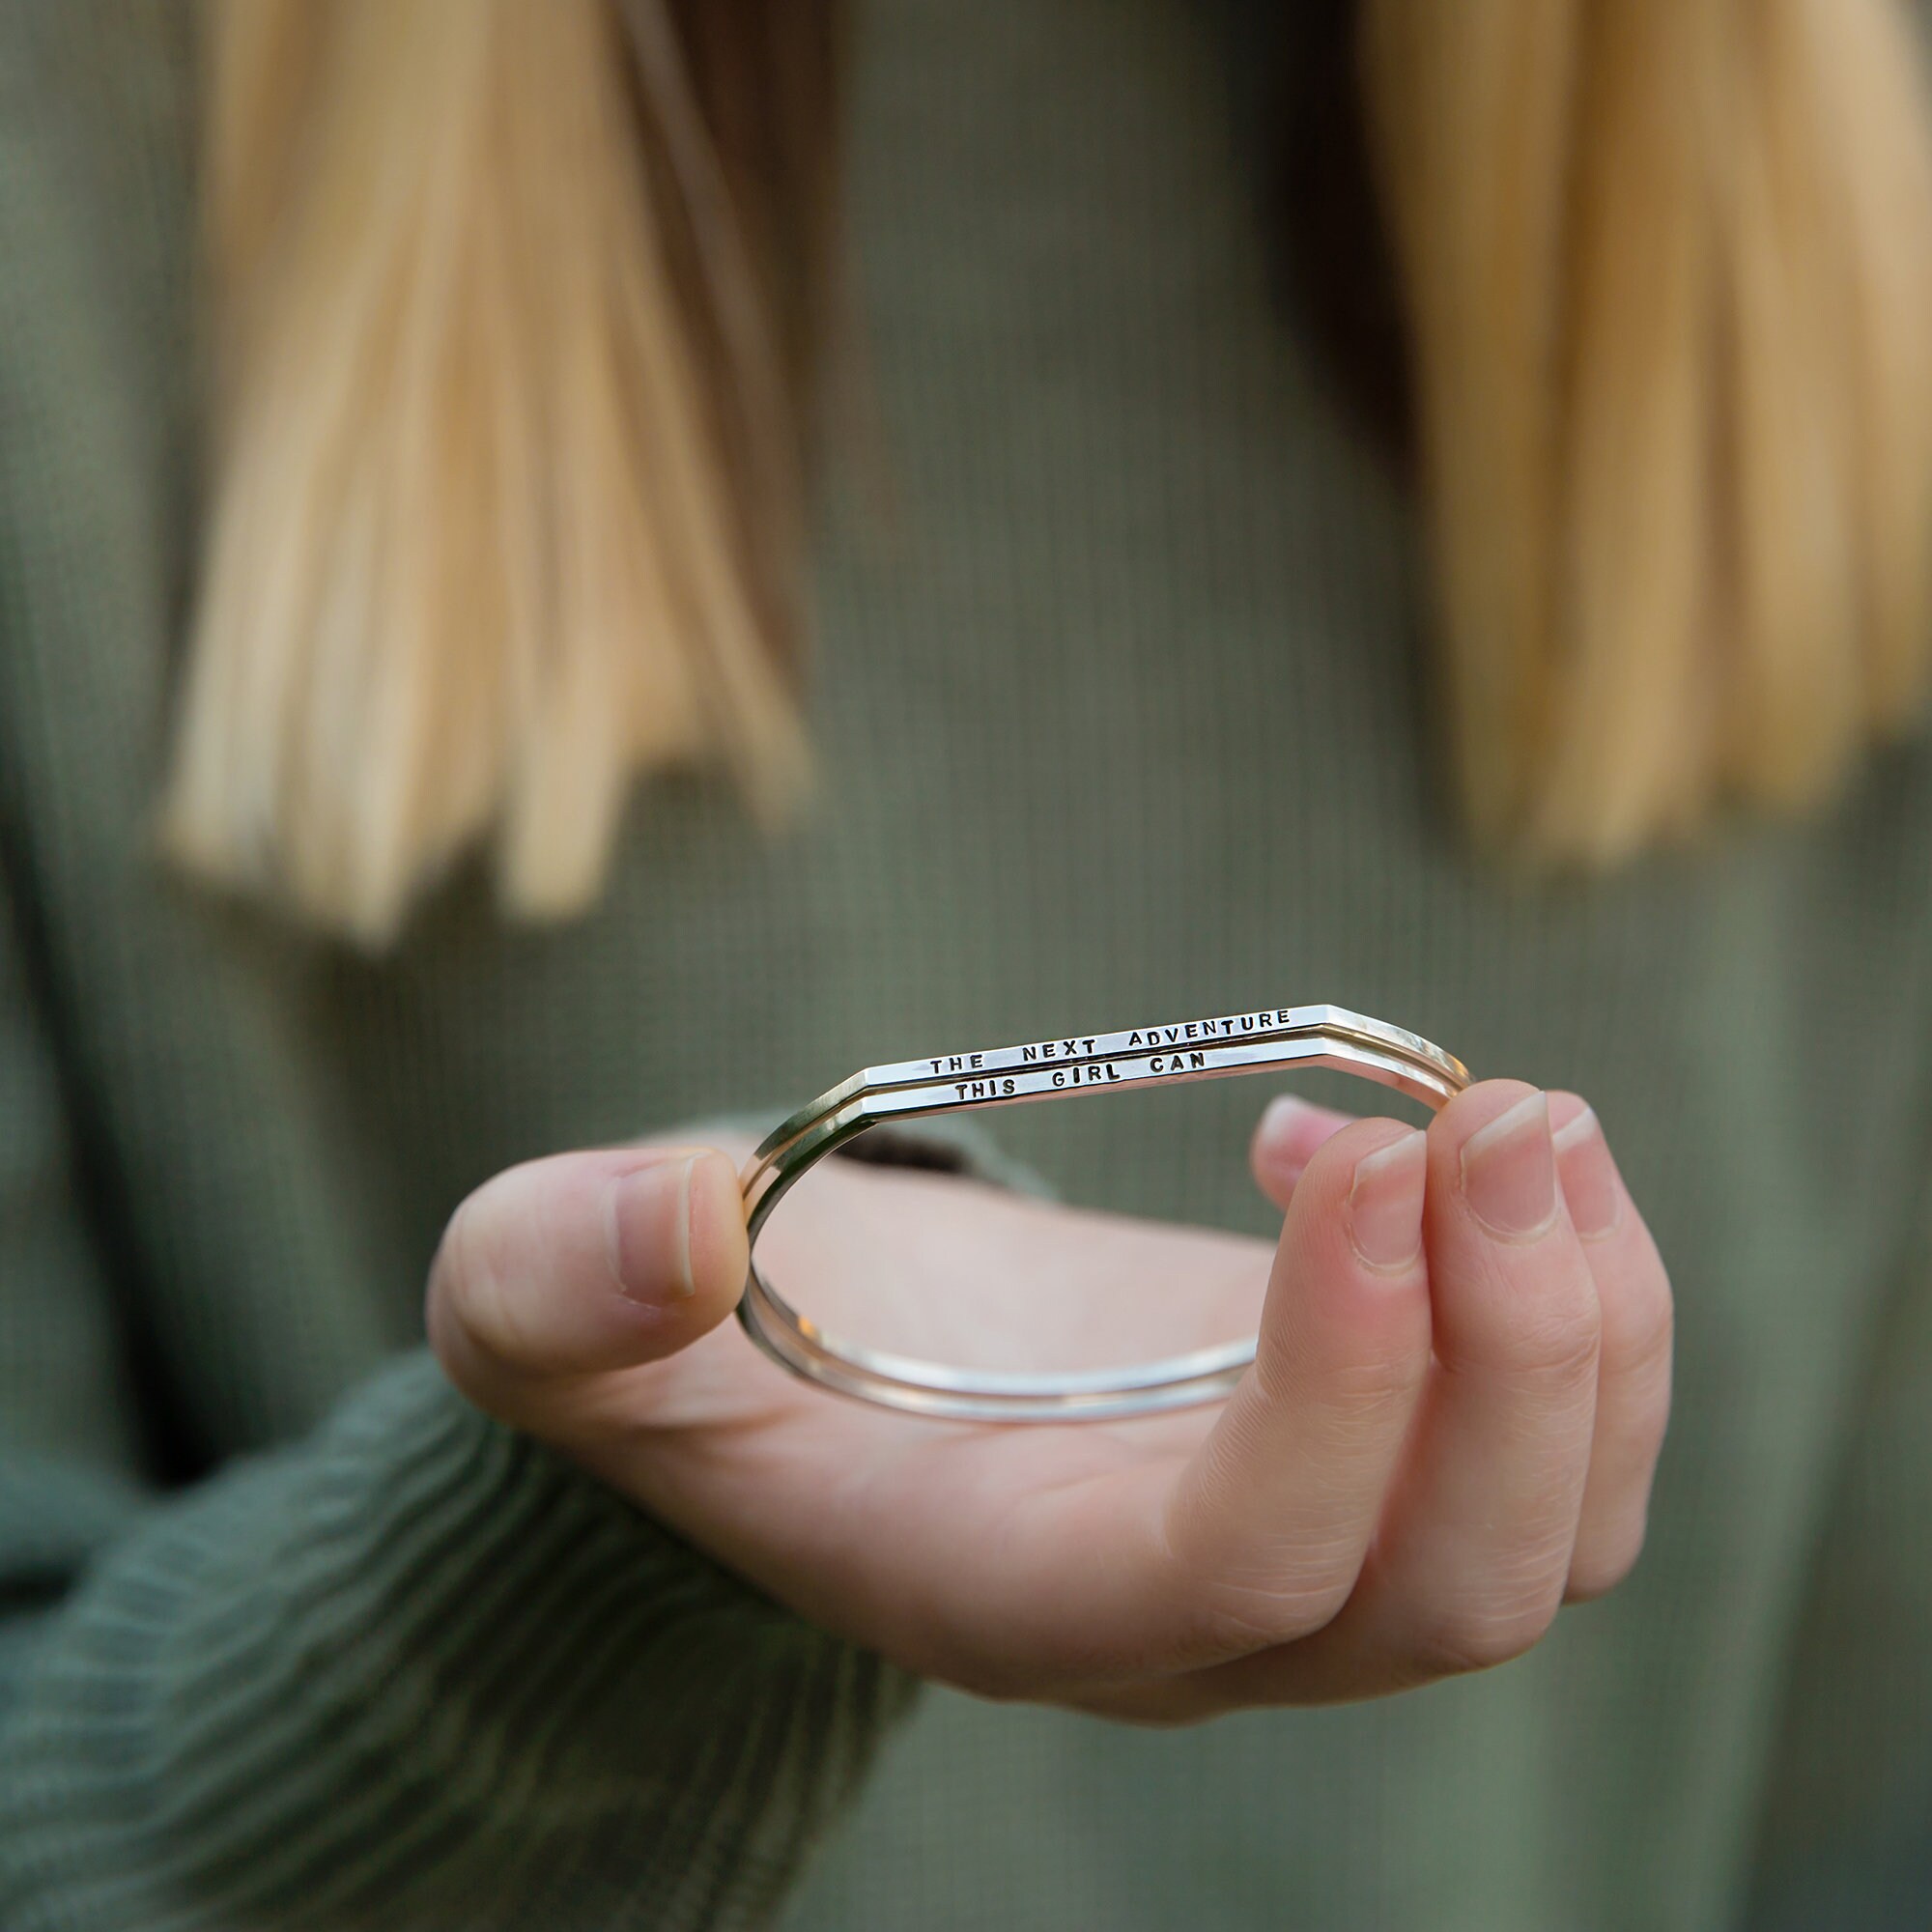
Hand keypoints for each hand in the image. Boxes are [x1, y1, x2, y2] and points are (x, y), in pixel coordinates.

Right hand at [425, 1080, 1671, 1720]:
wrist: (807, 1352)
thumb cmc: (684, 1341)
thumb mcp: (547, 1302)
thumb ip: (568, 1279)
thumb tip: (684, 1223)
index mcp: (1011, 1590)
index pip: (1236, 1568)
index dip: (1335, 1386)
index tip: (1349, 1150)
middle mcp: (1192, 1618)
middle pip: (1457, 1590)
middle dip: (1523, 1352)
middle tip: (1495, 1111)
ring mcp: (1304, 1553)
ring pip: (1553, 1535)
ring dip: (1593, 1322)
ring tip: (1518, 1111)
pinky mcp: (1367, 1454)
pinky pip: (1559, 1446)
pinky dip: (1580, 1299)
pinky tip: (1453, 1149)